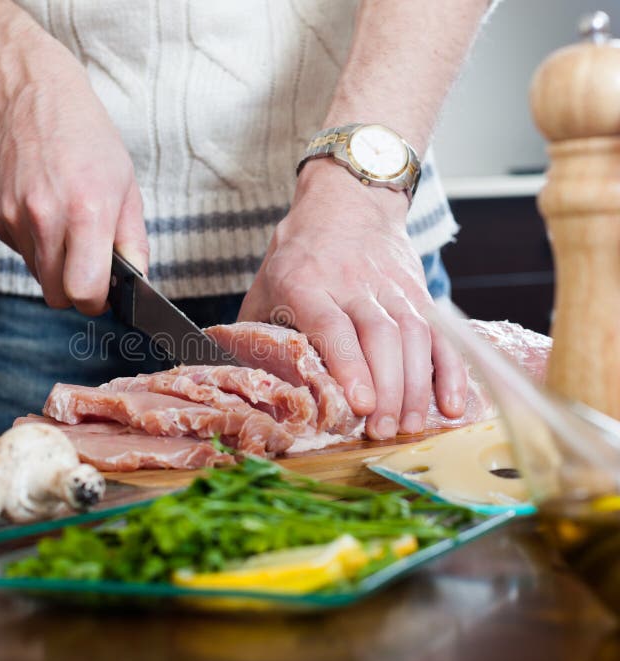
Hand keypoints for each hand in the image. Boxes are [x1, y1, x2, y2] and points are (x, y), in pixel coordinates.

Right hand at [0, 50, 146, 313]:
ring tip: (66, 226)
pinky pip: (19, 253)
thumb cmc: (90, 144)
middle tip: (88, 266)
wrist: (36, 100)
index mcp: (86, 212)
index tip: (103, 294)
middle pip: (57, 296)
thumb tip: (138, 286)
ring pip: (37, 276)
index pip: (83, 291)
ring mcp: (13, 216)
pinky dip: (34, 245)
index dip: (96, 302)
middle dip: (76, 290)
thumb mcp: (127, 190)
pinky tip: (44, 212)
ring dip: (54, 265)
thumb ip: (134, 244)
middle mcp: (45, 217)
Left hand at [239, 160, 466, 438]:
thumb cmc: (298, 256)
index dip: (349, 366)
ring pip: (413, 334)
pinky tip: (451, 404)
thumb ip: (254, 334)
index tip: (361, 405)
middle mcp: (352, 283)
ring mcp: (391, 286)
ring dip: (416, 385)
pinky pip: (440, 332)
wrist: (347, 202)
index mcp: (306, 282)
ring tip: (411, 426)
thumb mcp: (265, 287)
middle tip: (384, 432)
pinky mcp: (418, 291)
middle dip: (388, 388)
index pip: (331, 325)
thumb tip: (235, 386)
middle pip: (379, 335)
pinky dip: (450, 369)